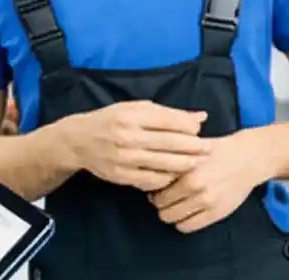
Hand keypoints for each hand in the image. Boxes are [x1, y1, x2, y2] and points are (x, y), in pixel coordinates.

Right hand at [62, 100, 212, 191]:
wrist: (79, 140)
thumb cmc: (112, 120)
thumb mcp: (135, 108)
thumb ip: (168, 114)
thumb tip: (201, 118)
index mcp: (131, 115)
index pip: (169, 121)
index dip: (189, 127)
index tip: (200, 131)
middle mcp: (127, 136)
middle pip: (170, 143)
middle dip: (194, 147)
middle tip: (209, 149)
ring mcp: (124, 158)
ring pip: (164, 164)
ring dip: (185, 164)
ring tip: (198, 163)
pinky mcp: (121, 175)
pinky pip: (152, 180)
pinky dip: (167, 178)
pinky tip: (176, 175)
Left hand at [148, 129, 271, 232]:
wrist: (248, 158)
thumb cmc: (217, 150)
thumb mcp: (191, 147)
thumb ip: (172, 158)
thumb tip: (149, 170)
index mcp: (186, 170)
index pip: (155, 188)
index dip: (152, 188)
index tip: (155, 186)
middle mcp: (195, 188)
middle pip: (161, 206)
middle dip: (159, 202)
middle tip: (163, 197)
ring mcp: (206, 203)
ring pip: (172, 218)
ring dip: (170, 213)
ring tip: (174, 205)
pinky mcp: (216, 213)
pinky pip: (188, 226)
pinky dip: (182, 222)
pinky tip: (185, 212)